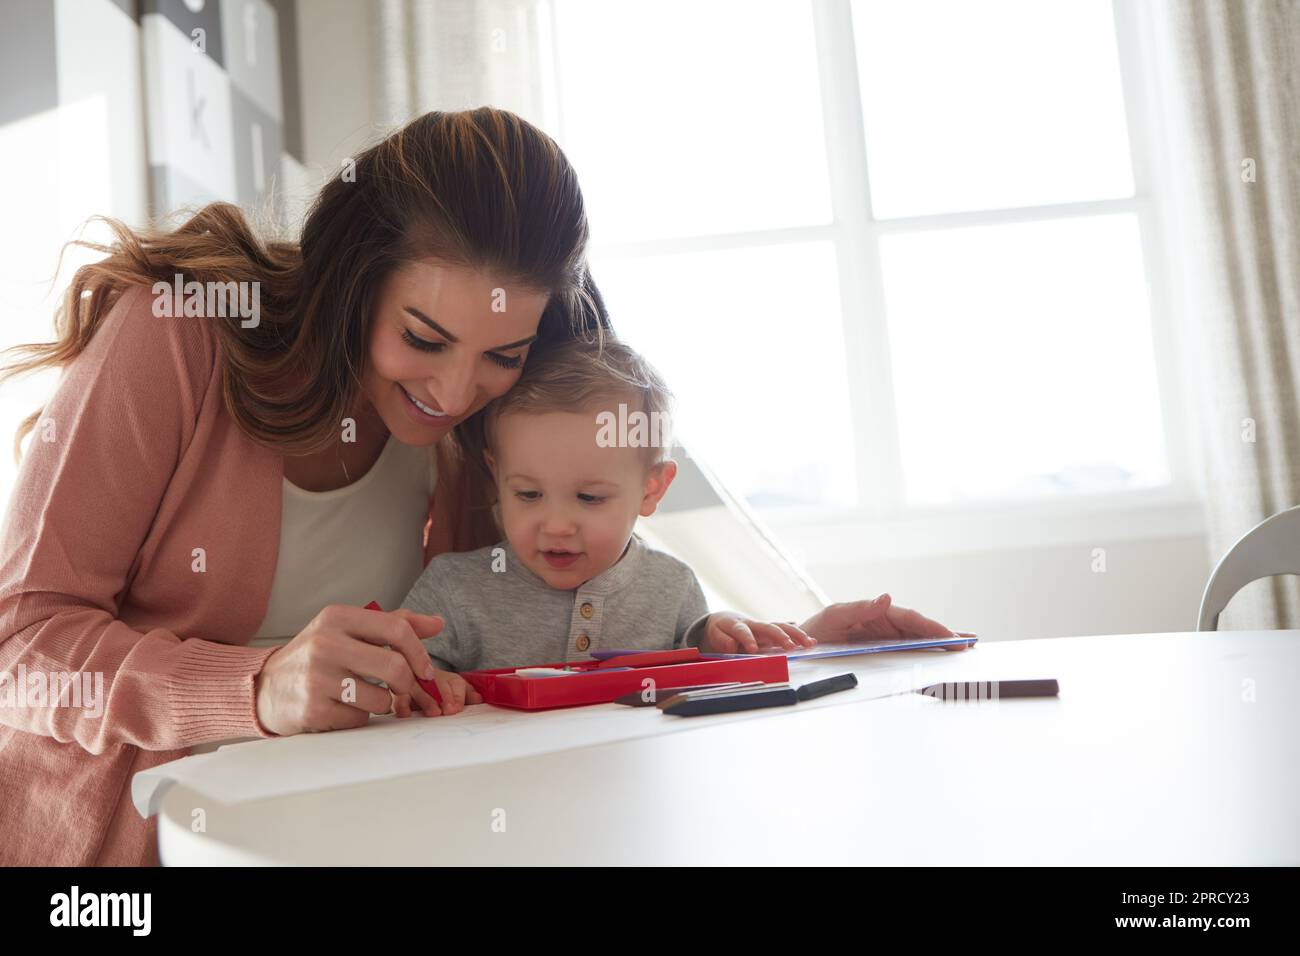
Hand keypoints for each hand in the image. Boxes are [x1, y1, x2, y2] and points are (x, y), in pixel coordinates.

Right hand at [254, 605, 448, 735]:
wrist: (265, 687)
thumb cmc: (317, 657)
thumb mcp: (348, 630)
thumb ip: (392, 625)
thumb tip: (437, 624)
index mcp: (337, 617)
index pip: (397, 628)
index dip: (420, 652)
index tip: (425, 670)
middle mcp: (325, 643)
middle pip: (395, 668)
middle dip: (409, 684)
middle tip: (406, 691)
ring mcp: (317, 678)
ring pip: (382, 699)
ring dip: (382, 704)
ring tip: (362, 697)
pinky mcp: (313, 709)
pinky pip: (361, 720)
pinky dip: (360, 718)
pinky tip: (341, 708)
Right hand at [390, 668, 481, 717]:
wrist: (413, 681)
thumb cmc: (438, 691)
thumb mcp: (455, 691)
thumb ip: (467, 695)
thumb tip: (479, 699)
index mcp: (446, 678)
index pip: (455, 683)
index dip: (456, 696)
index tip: (457, 708)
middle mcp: (429, 677)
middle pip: (437, 684)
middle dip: (444, 697)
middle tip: (449, 710)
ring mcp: (413, 683)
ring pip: (418, 688)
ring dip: (426, 700)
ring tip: (433, 713)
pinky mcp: (397, 693)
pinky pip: (399, 698)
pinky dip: (402, 706)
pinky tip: (405, 714)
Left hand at [700, 612, 817, 653]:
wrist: (726, 620)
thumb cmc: (720, 630)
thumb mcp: (715, 635)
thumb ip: (722, 640)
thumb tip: (731, 646)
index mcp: (737, 625)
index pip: (742, 631)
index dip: (748, 639)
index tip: (753, 649)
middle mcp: (754, 625)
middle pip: (769, 627)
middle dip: (780, 636)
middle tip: (790, 647)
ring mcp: (764, 628)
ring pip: (781, 627)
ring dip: (795, 635)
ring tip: (808, 644)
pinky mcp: (771, 632)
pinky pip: (786, 631)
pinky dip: (798, 635)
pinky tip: (812, 642)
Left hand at [799, 594, 967, 649]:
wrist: (801, 646)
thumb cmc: (817, 629)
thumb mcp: (835, 615)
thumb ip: (861, 608)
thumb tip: (887, 597)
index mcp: (877, 611)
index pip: (910, 618)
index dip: (931, 626)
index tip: (949, 635)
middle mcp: (885, 622)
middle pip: (920, 628)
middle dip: (945, 634)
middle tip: (969, 643)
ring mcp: (886, 635)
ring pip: (919, 638)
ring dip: (942, 642)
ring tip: (966, 646)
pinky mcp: (884, 648)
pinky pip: (910, 648)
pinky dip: (929, 649)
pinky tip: (944, 652)